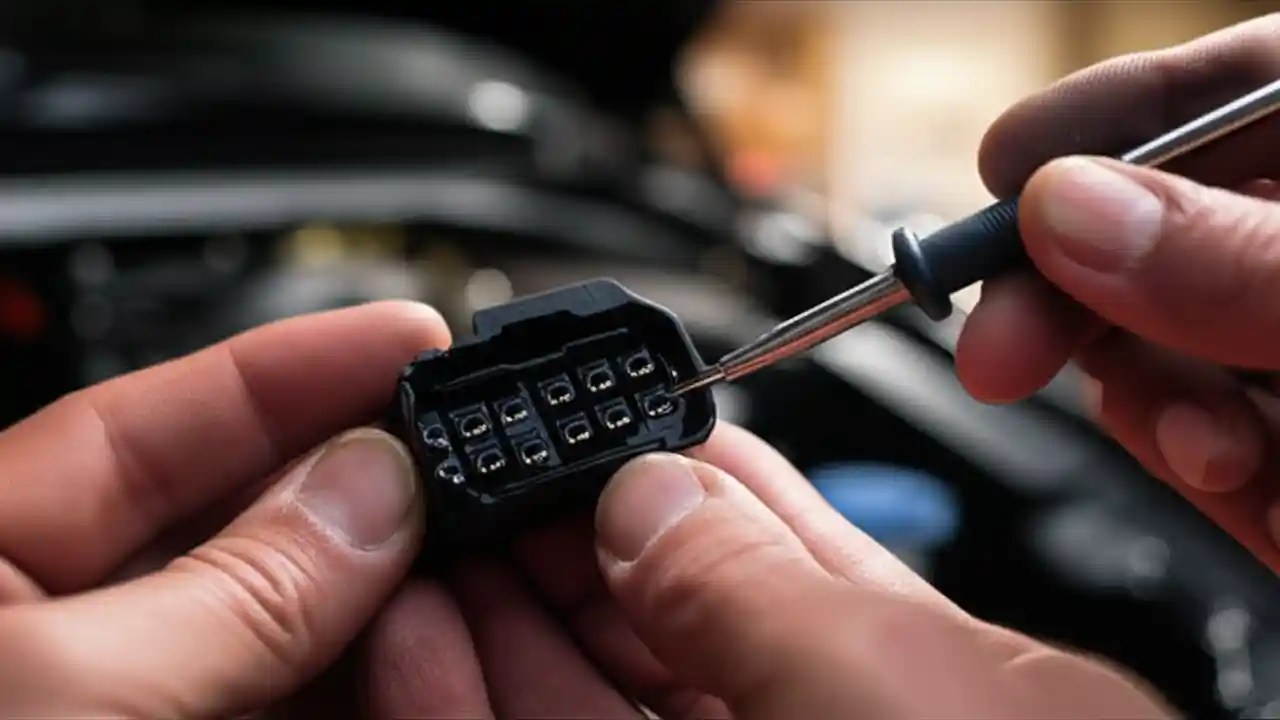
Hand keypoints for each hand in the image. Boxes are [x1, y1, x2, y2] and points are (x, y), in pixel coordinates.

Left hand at [0, 301, 450, 716]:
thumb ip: (233, 589)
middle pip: (228, 520)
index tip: (399, 339)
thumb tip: (373, 487)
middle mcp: (53, 635)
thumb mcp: (74, 694)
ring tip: (464, 549)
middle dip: (348, 479)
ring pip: (277, 619)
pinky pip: (296, 704)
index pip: (134, 430)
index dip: (281, 373)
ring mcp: (123, 708)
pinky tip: (428, 652)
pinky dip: (370, 680)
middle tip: (452, 446)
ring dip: (379, 588)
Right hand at [358, 425, 1170, 718]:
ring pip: (583, 708)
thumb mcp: (895, 692)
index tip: (575, 445)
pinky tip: (416, 643)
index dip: (664, 493)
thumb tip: (654, 489)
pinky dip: (467, 708)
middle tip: (474, 490)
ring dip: (491, 626)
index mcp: (914, 690)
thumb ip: (761, 587)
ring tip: (415, 549)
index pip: (766, 556)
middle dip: (558, 553)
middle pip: (655, 631)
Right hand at [955, 13, 1279, 572]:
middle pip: (1162, 233)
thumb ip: (1236, 256)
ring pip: (1167, 348)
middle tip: (1000, 352)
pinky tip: (1253, 489)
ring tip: (1217, 450)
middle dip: (1083, 301)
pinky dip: (1210, 477)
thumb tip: (1068, 210)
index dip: (1104, 119)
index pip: (1227, 91)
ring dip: (1159, 408)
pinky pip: (1209, 446)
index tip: (1003, 171)